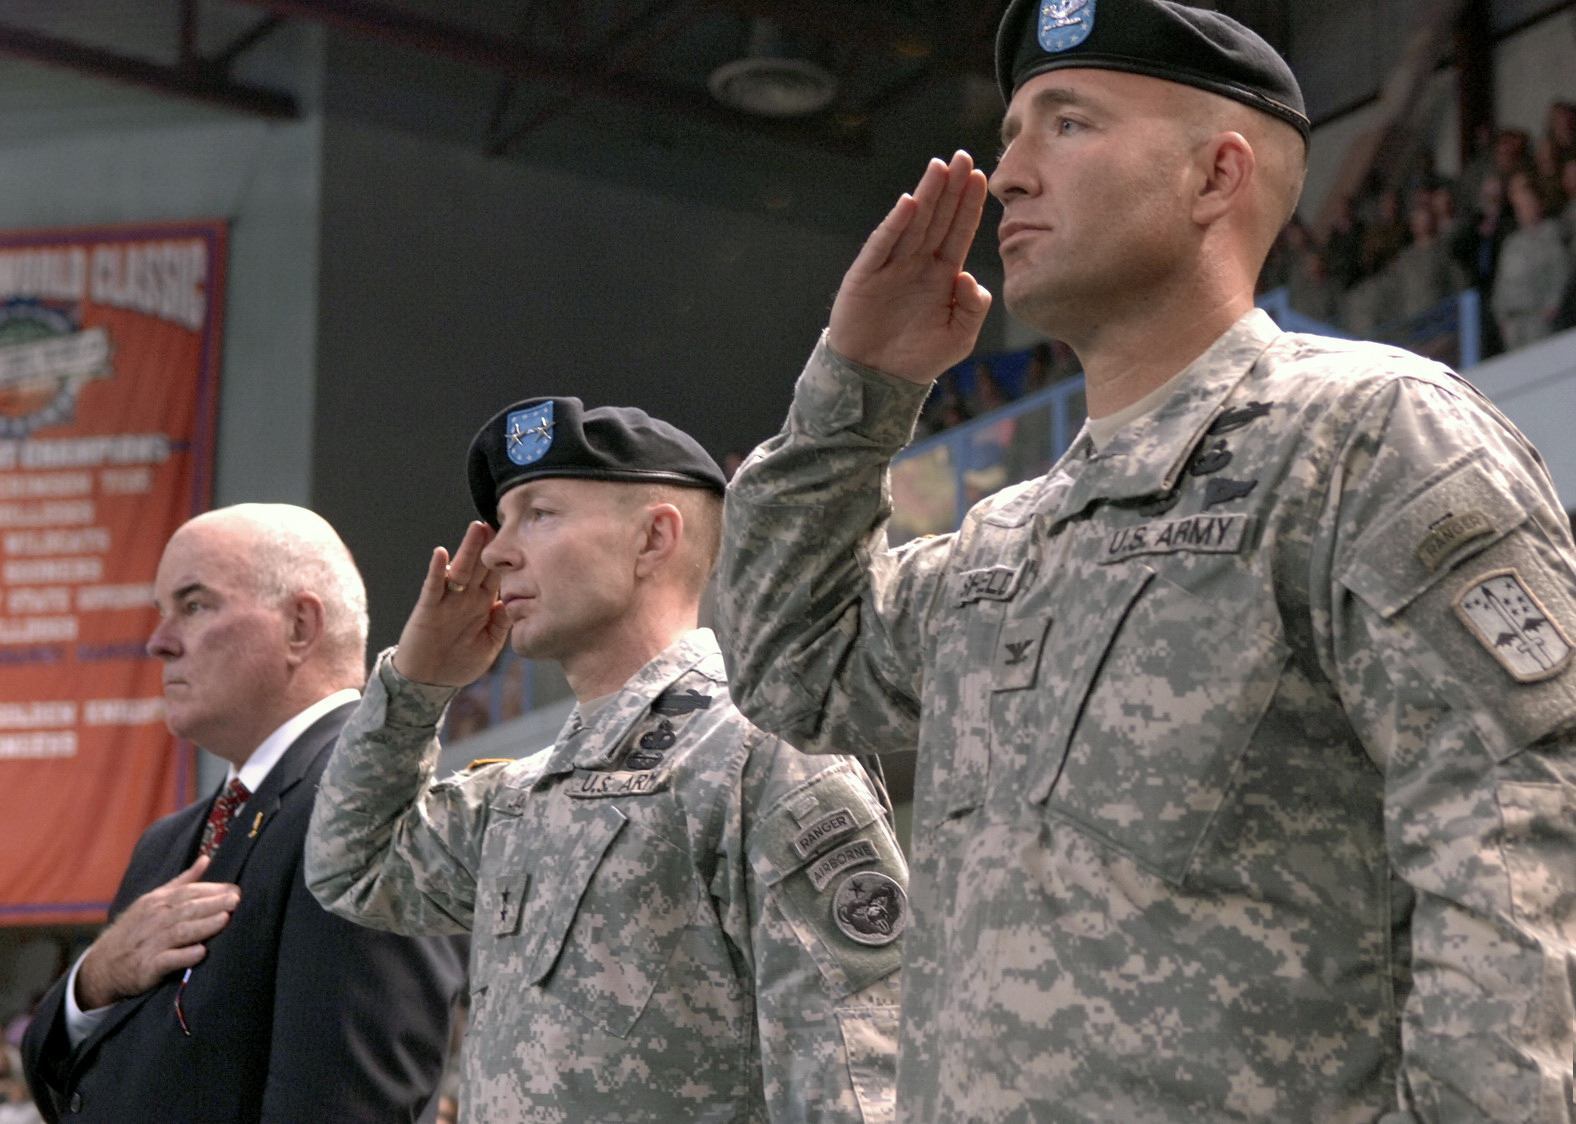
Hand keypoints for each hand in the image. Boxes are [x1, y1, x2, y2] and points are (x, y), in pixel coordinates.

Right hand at [75, 856, 237, 1009]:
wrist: (102, 964)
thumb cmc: (137, 929)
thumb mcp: (153, 901)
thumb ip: (182, 881)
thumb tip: (206, 858)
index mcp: (157, 902)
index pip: (188, 892)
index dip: (212, 890)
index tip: (236, 889)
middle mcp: (154, 920)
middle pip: (187, 909)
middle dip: (212, 904)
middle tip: (236, 900)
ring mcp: (150, 944)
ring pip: (180, 932)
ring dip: (203, 926)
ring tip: (225, 920)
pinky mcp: (146, 968)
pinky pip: (167, 960)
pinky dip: (184, 956)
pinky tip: (201, 952)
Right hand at [392, 521, 510, 686]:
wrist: (429, 683)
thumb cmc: (460, 663)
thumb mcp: (490, 644)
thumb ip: (502, 623)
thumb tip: (520, 602)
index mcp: (483, 605)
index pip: (498, 576)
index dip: (509, 560)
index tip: (522, 539)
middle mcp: (466, 598)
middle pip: (481, 566)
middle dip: (490, 545)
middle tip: (501, 522)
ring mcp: (447, 601)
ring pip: (460, 570)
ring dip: (468, 549)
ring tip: (477, 527)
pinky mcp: (428, 608)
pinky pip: (433, 587)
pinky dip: (437, 571)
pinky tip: (441, 554)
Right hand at [827, 150, 992, 383]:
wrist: (877, 378)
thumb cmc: (919, 358)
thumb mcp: (959, 337)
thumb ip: (973, 308)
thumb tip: (970, 276)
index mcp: (942, 274)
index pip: (959, 232)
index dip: (969, 205)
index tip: (981, 178)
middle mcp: (918, 263)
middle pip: (938, 218)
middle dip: (951, 188)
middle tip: (962, 157)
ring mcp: (891, 266)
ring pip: (913, 224)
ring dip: (926, 195)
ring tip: (939, 168)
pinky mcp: (867, 275)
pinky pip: (882, 246)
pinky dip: (895, 225)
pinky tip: (909, 204)